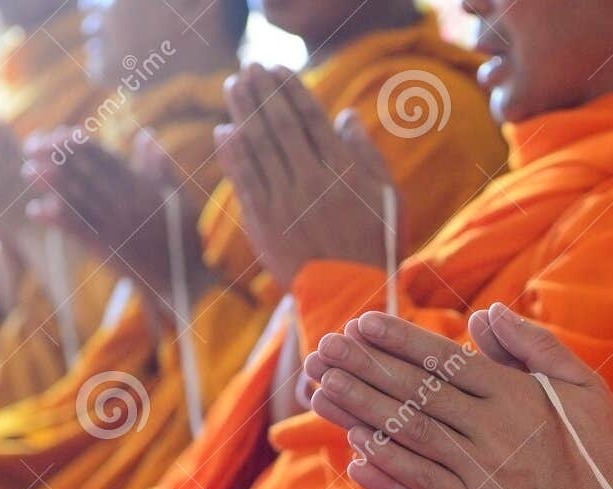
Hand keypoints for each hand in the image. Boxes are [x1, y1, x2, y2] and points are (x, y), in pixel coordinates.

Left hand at [24, 129, 210, 306]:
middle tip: (32, 145)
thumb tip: (147, 134)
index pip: (107, 159)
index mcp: (143, 189)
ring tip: (29, 171)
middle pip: (88, 175)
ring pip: (80, 200)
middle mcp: (127, 205)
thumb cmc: (184, 237)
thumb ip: (161, 166)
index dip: (80, 144)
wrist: (187, 281)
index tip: (58, 133)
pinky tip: (37, 210)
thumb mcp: (181, 196)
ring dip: (52, 185)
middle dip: (58, 158)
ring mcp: (116, 227)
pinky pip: (79, 232)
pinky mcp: (108, 251)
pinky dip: (57, 221)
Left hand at [217, 64, 391, 286]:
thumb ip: (367, 154)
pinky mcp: (264, 223)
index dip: (291, 90)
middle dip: (262, 93)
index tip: (277, 69)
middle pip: (280, 126)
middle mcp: (311, 183)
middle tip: (249, 68)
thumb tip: (344, 116)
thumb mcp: (387, 198)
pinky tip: (224, 131)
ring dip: (243, 113)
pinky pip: (244, 181)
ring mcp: (284, 203)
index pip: (311, 119)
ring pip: (258, 147)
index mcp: (343, 173)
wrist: (350, 296)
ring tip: (234, 87)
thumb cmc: (376, 246)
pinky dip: (232, 154)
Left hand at [305, 303, 612, 488]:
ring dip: (361, 414)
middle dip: (364, 370)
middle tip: (322, 350)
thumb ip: (534, 346)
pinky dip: (386, 474)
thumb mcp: (583, 385)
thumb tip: (484, 313)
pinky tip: (353, 457)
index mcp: (517, 397)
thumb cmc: (604, 452)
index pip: (444, 362)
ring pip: (409, 438)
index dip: (398, 342)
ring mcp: (480, 477)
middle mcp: (492, 435)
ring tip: (322, 392)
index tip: (359, 324)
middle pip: (415, 396)